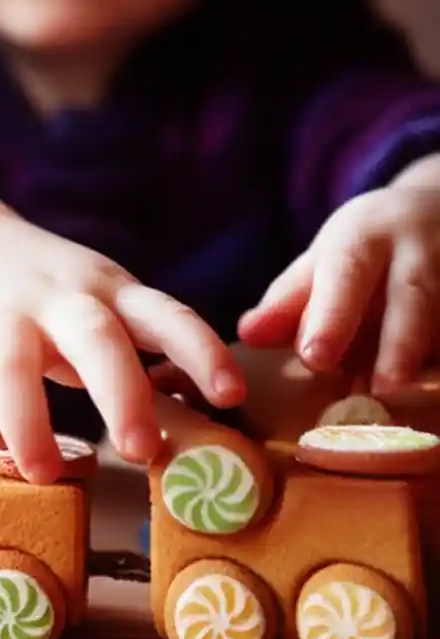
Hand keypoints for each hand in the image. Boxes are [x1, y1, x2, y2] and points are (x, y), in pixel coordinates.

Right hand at [0, 212, 243, 482]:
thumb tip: (185, 426)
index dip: (200, 351)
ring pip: (11, 367)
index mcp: (107, 290)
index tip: (230, 395)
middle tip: (141, 452)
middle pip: (94, 338)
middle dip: (121, 395)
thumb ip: (131, 347)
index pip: (165, 313)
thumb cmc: (40, 294)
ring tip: (47, 474)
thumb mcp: (93, 298)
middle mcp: (55, 297)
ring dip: (31, 426)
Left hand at [239, 180, 439, 393]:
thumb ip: (288, 301)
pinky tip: (434, 388)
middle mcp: (418, 247)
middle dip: (399, 344)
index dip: (332, 317)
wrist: (435, 209)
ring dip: (425, 357)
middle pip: (413, 295)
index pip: (347, 274)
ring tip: (404, 400)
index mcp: (365, 236)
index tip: (315, 357)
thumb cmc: (365, 249)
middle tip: (381, 389)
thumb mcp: (323, 262)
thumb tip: (248, 334)